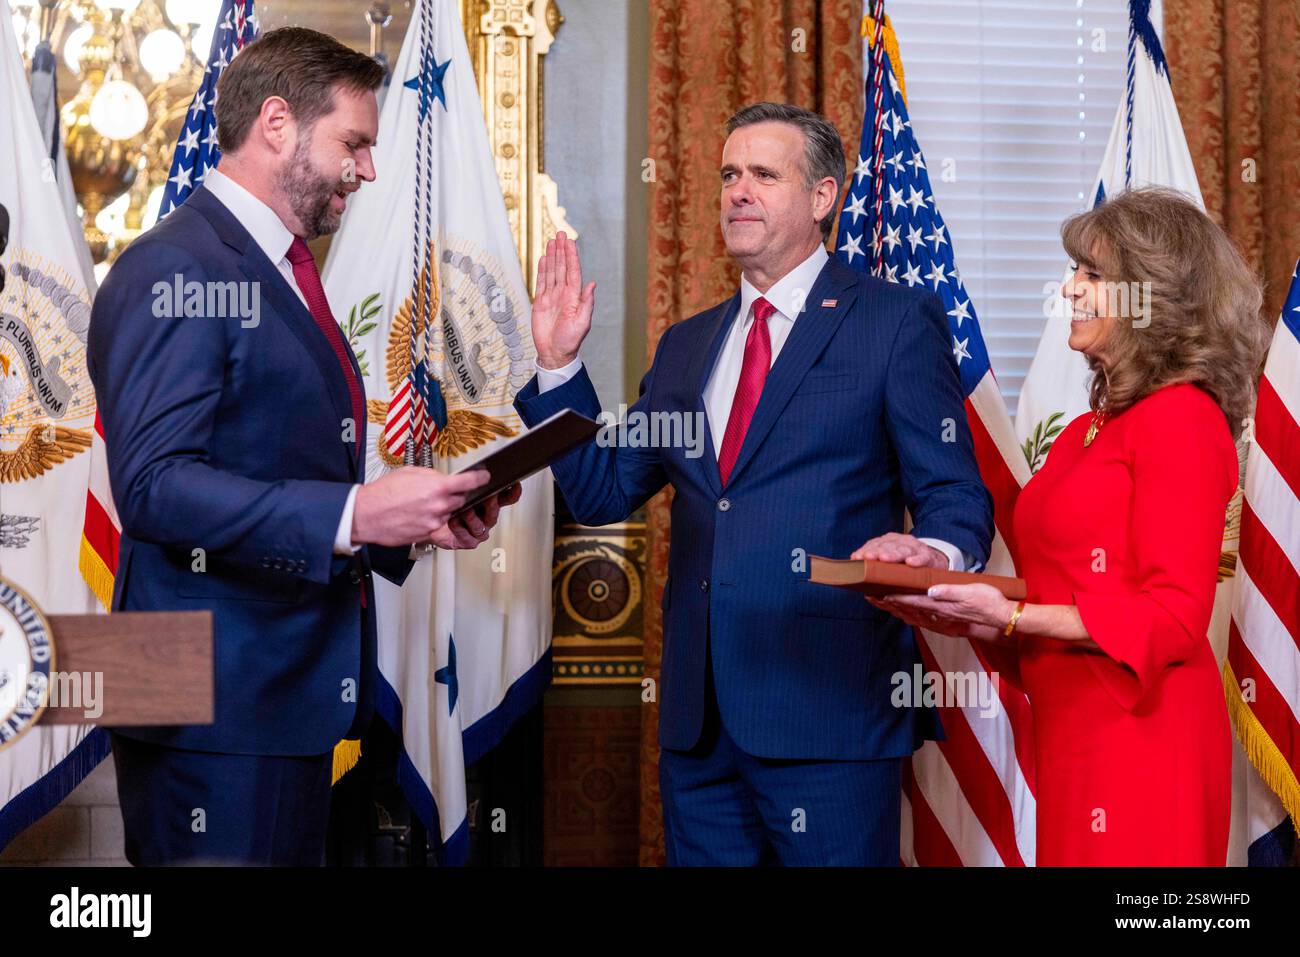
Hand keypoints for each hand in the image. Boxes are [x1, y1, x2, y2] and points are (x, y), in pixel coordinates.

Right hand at [351, 467, 490, 546]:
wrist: (366, 514)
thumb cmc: (383, 493)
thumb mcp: (410, 473)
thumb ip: (432, 476)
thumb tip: (444, 479)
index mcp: (437, 487)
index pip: (469, 482)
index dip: (480, 478)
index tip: (484, 477)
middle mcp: (439, 506)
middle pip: (461, 499)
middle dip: (454, 494)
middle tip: (438, 491)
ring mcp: (435, 522)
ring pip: (450, 513)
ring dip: (443, 508)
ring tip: (422, 504)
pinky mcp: (428, 534)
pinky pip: (440, 527)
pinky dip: (435, 521)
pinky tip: (422, 516)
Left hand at [416, 483, 522, 550]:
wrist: (422, 519)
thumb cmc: (439, 500)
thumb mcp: (451, 483)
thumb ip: (466, 479)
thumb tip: (478, 472)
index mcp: (486, 500)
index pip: (504, 496)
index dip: (512, 492)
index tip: (514, 485)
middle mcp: (484, 516)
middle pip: (494, 511)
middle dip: (491, 504)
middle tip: (488, 497)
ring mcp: (477, 529)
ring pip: (481, 526)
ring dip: (473, 518)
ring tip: (465, 511)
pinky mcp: (467, 541)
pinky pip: (468, 538)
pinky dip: (461, 530)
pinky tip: (454, 522)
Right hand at [532, 232, 594, 369]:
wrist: (555, 353)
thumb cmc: (570, 341)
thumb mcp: (582, 323)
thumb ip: (586, 303)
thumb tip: (592, 284)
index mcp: (574, 296)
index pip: (573, 271)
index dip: (571, 256)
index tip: (569, 242)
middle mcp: (563, 294)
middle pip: (562, 267)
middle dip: (561, 250)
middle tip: (560, 234)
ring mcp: (551, 297)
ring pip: (551, 272)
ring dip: (552, 257)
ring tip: (551, 241)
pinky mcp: (540, 303)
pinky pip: (541, 283)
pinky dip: (542, 270)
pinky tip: (542, 259)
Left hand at [851, 532, 946, 567]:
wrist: (932, 561)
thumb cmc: (905, 563)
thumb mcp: (889, 559)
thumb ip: (873, 560)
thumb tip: (852, 563)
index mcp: (889, 542)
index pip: (875, 544)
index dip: (865, 550)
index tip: (856, 557)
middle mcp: (901, 542)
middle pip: (887, 546)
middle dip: (876, 552)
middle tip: (868, 557)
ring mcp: (915, 548)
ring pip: (903, 550)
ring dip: (893, 555)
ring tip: (884, 559)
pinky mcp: (929, 556)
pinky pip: (923, 558)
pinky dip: (917, 560)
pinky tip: (911, 563)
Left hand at [869, 583, 1015, 643]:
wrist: (1001, 617)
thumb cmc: (989, 601)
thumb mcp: (971, 591)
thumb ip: (950, 591)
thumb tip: (931, 590)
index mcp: (942, 605)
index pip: (913, 601)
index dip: (895, 598)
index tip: (880, 594)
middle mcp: (938, 613)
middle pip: (908, 609)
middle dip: (888, 604)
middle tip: (871, 597)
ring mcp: (941, 618)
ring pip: (912, 614)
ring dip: (895, 609)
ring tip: (879, 602)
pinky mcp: (945, 619)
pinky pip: (921, 617)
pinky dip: (907, 613)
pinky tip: (901, 611)